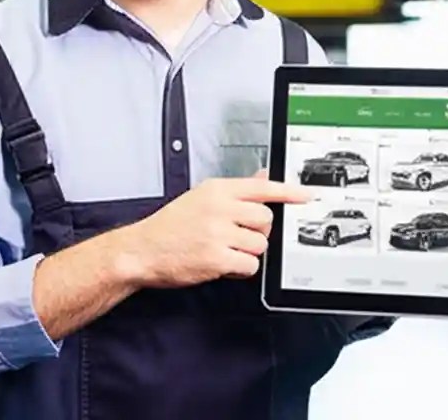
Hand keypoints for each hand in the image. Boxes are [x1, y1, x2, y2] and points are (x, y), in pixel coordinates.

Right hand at [116, 175, 312, 288]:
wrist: (142, 250)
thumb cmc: (170, 227)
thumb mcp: (200, 198)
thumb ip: (235, 191)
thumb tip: (263, 177)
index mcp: (216, 190)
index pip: (261, 187)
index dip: (288, 192)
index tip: (306, 196)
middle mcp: (218, 208)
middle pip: (265, 219)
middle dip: (258, 232)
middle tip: (238, 236)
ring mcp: (217, 233)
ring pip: (260, 244)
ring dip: (248, 252)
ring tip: (225, 251)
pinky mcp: (216, 258)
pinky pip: (249, 265)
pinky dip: (240, 269)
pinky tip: (222, 264)